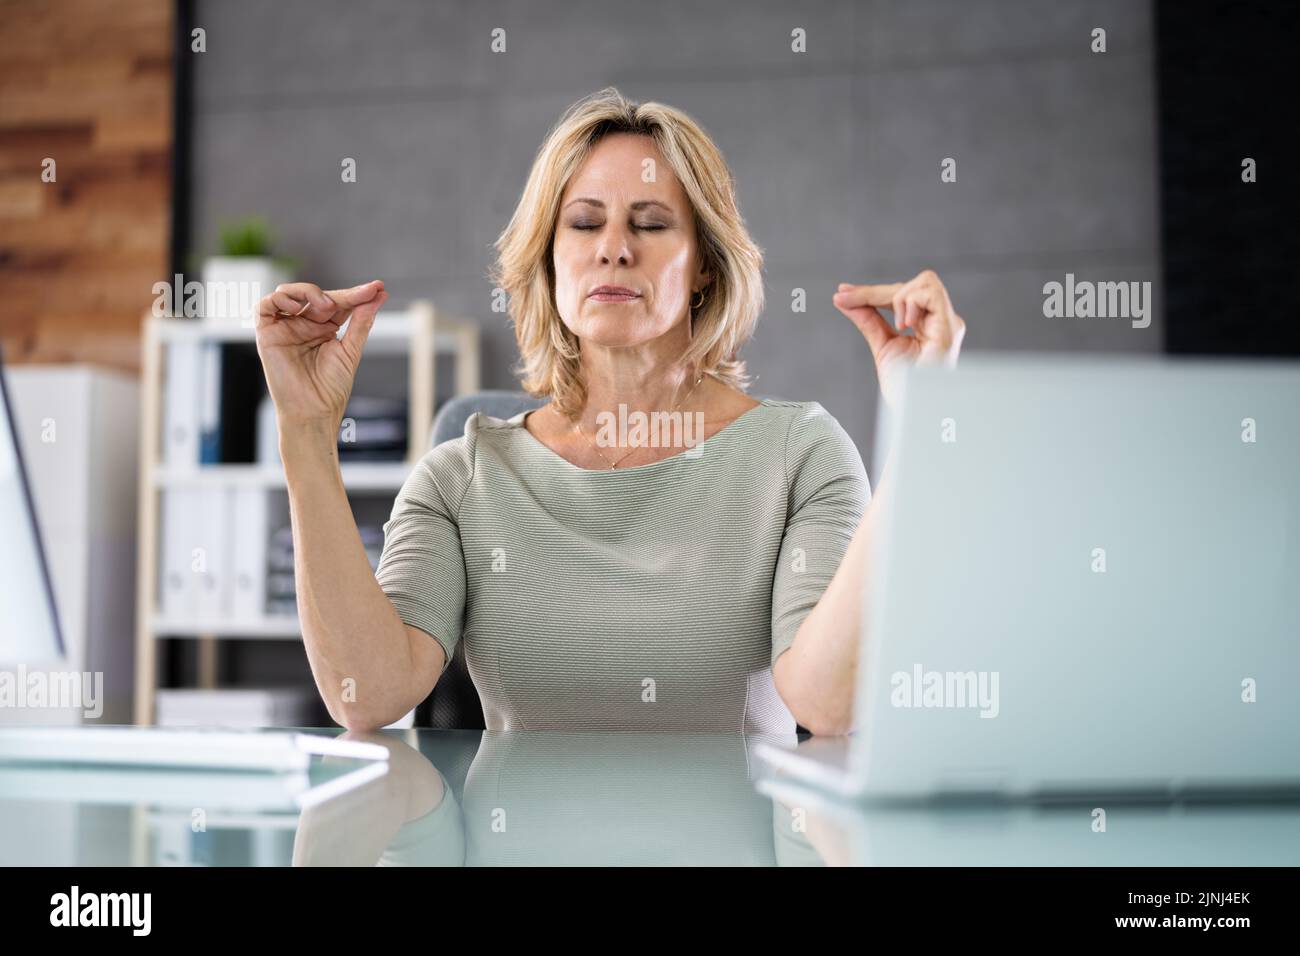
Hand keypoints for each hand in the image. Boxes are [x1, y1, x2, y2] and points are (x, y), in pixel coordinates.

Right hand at [254, 279, 387, 427]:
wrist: (313, 411)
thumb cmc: (331, 388)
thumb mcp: (351, 349)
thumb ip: (361, 321)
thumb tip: (378, 295)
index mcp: (324, 329)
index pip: (338, 303)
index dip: (356, 294)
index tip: (378, 288)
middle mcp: (303, 325)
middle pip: (315, 295)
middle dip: (339, 293)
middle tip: (359, 296)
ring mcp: (285, 328)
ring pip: (287, 292)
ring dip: (307, 291)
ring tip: (326, 306)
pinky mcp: (267, 334)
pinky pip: (264, 305)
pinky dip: (280, 299)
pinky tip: (298, 307)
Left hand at [833, 269, 964, 408]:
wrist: (912, 410)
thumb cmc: (903, 387)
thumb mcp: (881, 345)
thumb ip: (867, 319)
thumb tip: (844, 298)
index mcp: (928, 324)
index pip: (900, 296)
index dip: (871, 292)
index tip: (842, 292)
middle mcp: (941, 321)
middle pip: (909, 286)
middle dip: (873, 292)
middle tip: (847, 299)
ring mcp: (948, 323)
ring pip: (924, 281)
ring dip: (899, 298)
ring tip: (898, 327)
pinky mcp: (950, 328)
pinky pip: (931, 293)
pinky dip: (911, 303)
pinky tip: (905, 325)